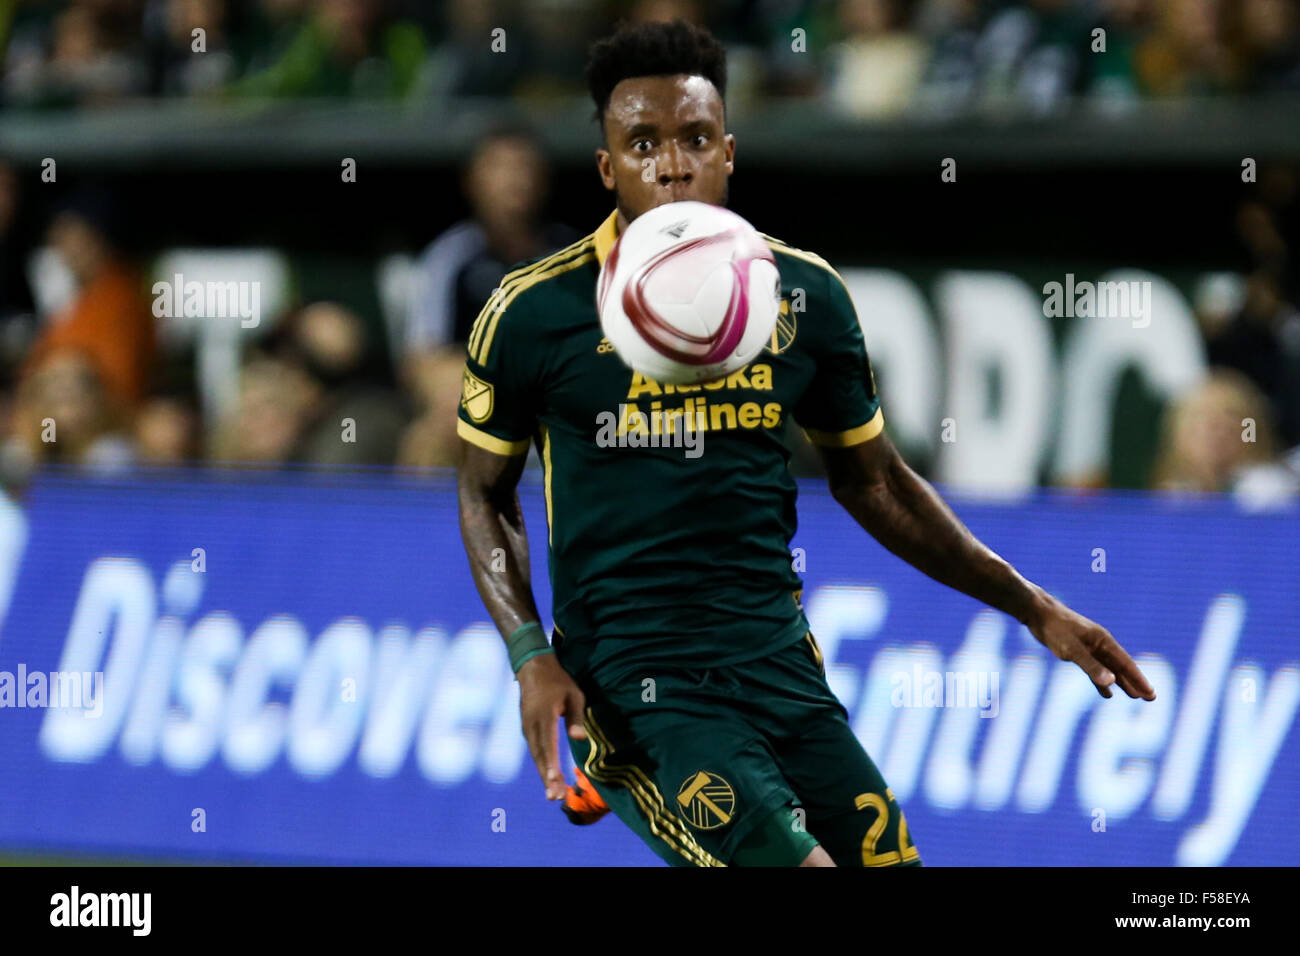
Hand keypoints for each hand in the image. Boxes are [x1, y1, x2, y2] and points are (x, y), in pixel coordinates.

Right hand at [518, 653, 587, 799]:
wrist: (533, 669)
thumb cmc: (558, 682)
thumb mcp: (573, 695)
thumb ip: (575, 717)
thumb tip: (579, 739)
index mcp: (544, 716)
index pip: (548, 744)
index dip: (550, 763)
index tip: (553, 780)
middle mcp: (532, 725)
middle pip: (540, 756)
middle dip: (547, 778)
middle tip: (555, 798)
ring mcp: (527, 728)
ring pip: (536, 756)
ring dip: (544, 775)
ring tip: (555, 794)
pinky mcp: (527, 729)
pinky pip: (535, 750)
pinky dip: (542, 765)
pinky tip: (550, 777)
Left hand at [1026, 591, 1156, 700]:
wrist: (1038, 613)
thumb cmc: (1056, 629)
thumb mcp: (1072, 649)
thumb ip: (1091, 666)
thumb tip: (1112, 682)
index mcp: (1103, 641)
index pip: (1126, 664)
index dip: (1138, 679)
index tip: (1150, 693)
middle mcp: (1100, 644)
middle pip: (1121, 667)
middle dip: (1135, 682)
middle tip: (1150, 698)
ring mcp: (1090, 647)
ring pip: (1109, 669)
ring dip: (1122, 683)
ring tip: (1134, 696)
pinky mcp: (1078, 651)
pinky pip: (1095, 669)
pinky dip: (1102, 681)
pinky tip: (1107, 693)